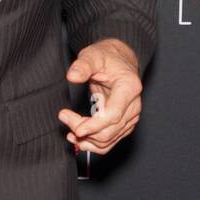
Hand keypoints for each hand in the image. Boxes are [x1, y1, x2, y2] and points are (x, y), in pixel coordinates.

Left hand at [59, 39, 143, 155]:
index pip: (114, 115)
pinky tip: (78, 137)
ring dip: (87, 141)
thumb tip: (72, 76)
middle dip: (85, 131)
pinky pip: (109, 141)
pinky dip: (93, 143)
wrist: (118, 61)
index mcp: (129, 88)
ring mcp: (130, 118)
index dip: (95, 125)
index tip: (77, 129)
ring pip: (108, 140)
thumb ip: (83, 66)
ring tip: (69, 132)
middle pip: (109, 130)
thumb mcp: (93, 55)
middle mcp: (134, 106)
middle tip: (64, 117)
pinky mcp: (124, 125)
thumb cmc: (106, 57)